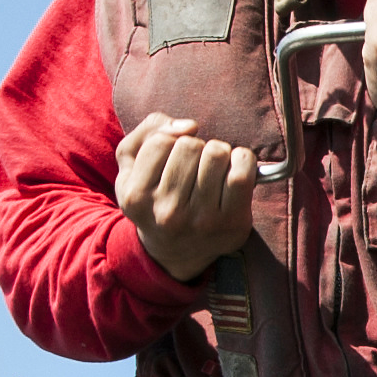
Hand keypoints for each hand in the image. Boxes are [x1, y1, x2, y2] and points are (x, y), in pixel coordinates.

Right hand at [115, 112, 257, 281]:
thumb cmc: (156, 196)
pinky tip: (234, 169)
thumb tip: (189, 126)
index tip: (174, 156)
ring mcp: (202, 220)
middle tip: (194, 167)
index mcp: (136, 197)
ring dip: (218, 153)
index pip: (161, 142)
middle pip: (190, 146)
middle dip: (196, 148)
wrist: (176, 250)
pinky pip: (242, 173)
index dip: (172, 140)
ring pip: (216, 153)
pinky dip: (243, 160)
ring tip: (211, 171)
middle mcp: (167, 213)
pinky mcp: (233, 223)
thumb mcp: (133, 164)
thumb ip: (149, 131)